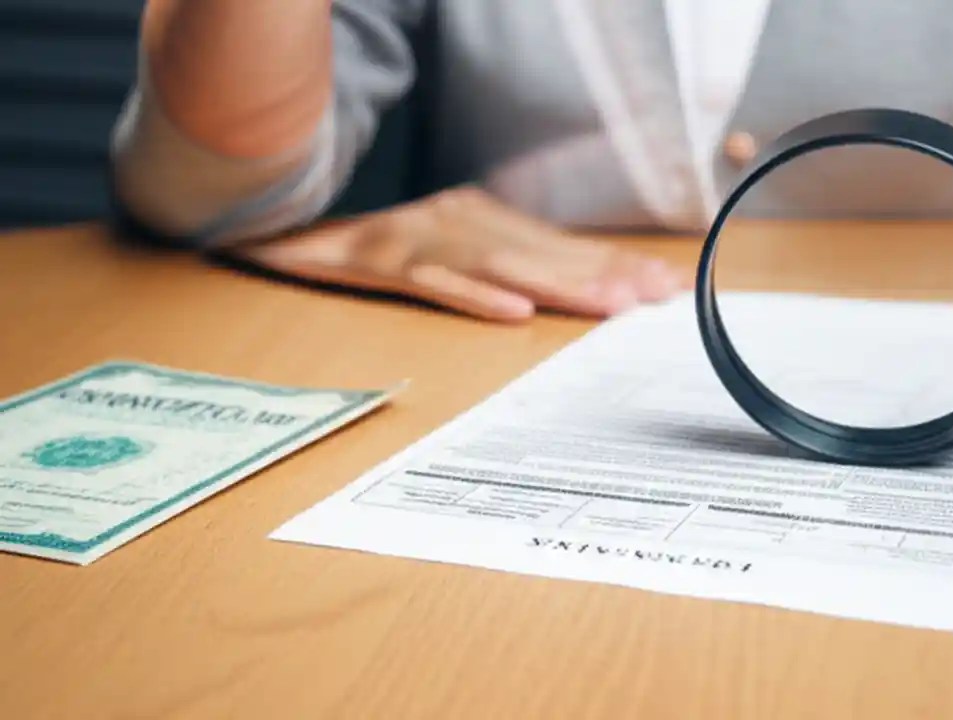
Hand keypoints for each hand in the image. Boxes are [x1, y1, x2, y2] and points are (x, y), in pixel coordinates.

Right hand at [226, 186, 684, 321]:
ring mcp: (420, 239)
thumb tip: (565, 294)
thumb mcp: (447, 249)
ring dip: (561, 285)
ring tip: (611, 307)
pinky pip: (432, 282)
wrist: (285, 218)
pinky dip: (473, 295)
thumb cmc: (377, 247)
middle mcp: (459, 220)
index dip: (613, 263)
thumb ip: (502, 266)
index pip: (559, 246)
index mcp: (479, 219)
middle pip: (545, 254)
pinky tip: (514, 313)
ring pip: (502, 265)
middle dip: (608, 275)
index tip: (666, 286)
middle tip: (660, 298)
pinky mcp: (380, 261)